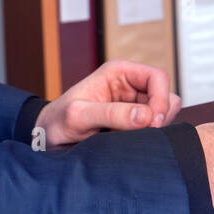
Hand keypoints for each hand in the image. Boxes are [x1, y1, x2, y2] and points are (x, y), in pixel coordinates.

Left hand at [35, 59, 180, 146]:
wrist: (47, 137)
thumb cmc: (57, 121)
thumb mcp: (78, 116)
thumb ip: (111, 114)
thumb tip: (146, 116)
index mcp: (119, 72)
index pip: (158, 77)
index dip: (161, 99)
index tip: (153, 123)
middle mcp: (130, 85)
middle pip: (166, 97)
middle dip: (157, 117)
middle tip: (135, 134)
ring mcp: (133, 104)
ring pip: (162, 114)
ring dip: (150, 129)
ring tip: (122, 137)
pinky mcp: (133, 121)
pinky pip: (152, 129)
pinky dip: (144, 137)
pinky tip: (123, 141)